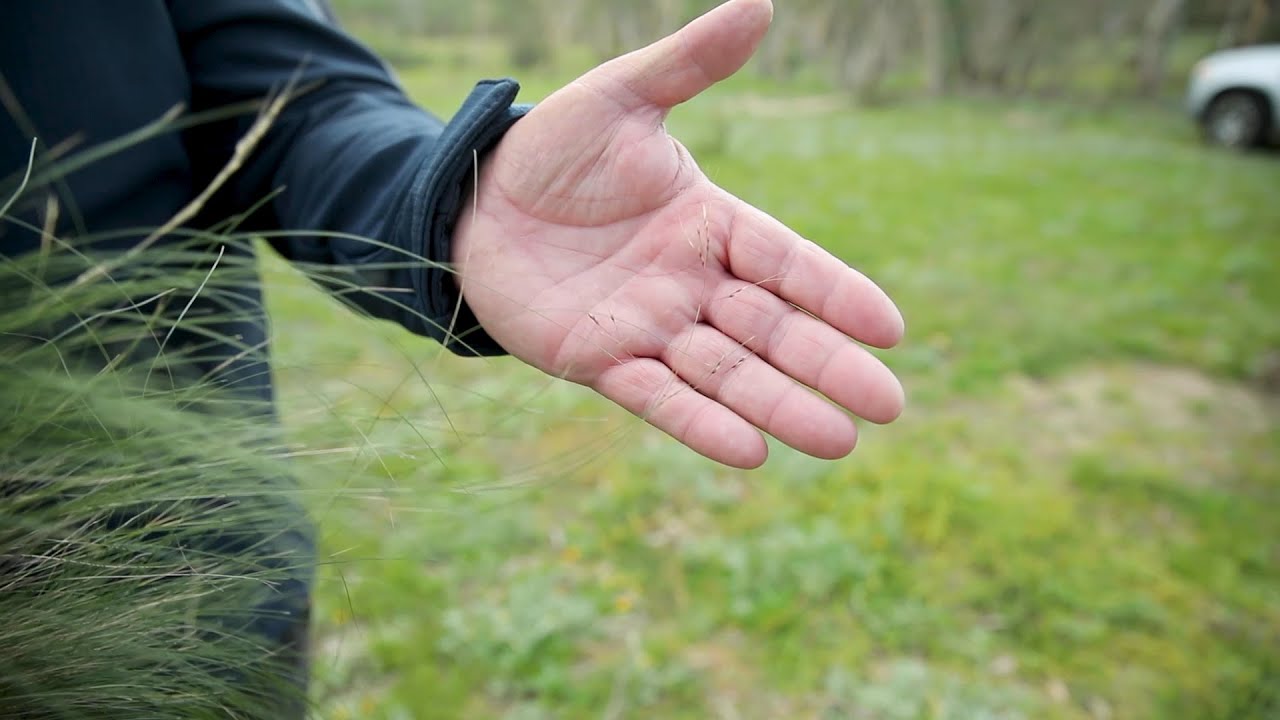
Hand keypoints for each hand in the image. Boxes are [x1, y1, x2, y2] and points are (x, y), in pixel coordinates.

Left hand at [452, 0, 903, 468]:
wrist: (471, 200)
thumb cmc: (551, 150)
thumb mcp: (620, 98)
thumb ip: (687, 65)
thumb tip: (761, 4)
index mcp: (709, 223)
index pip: (788, 261)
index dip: (836, 293)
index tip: (891, 329)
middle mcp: (690, 282)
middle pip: (773, 330)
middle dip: (829, 366)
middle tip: (889, 406)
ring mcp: (648, 326)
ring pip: (726, 373)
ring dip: (779, 407)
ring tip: (837, 442)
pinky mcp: (598, 362)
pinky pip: (656, 398)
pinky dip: (700, 425)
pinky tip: (750, 452)